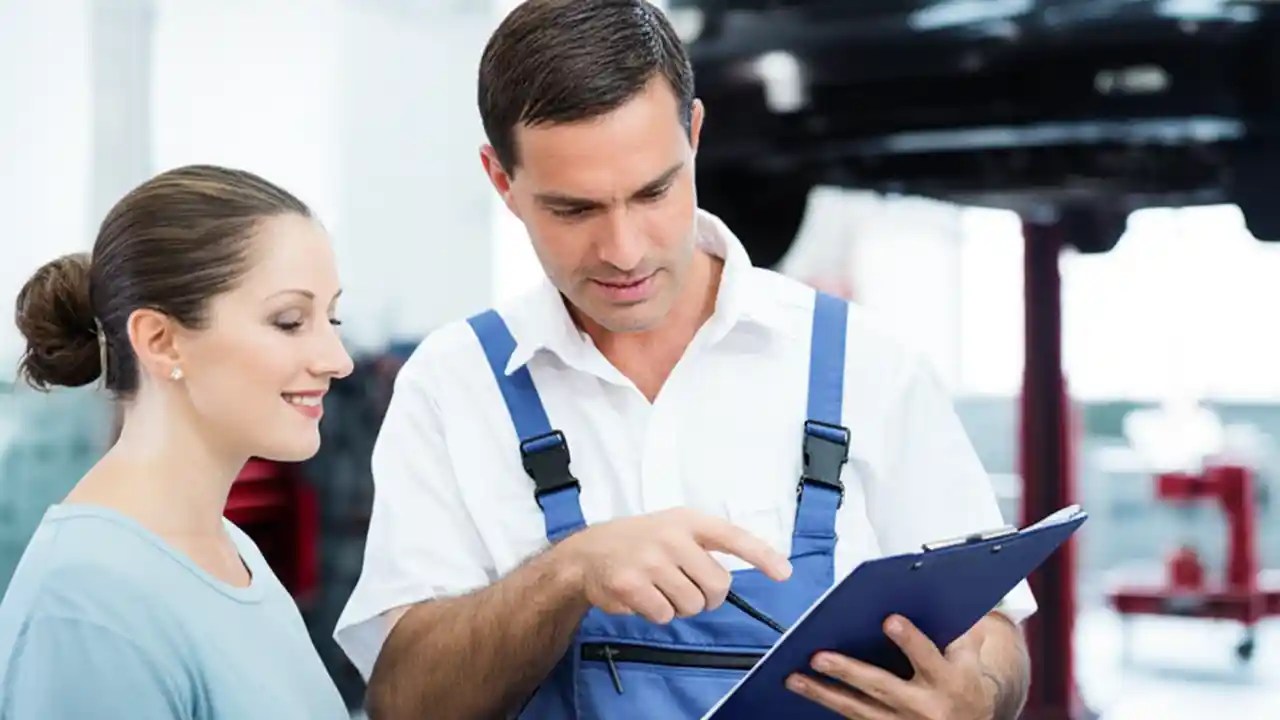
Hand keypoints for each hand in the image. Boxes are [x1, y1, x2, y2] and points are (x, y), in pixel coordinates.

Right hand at [556, 508, 792, 623]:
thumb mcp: (672, 528)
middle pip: (717, 585)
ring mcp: (651, 561)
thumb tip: (728, 581)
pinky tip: (643, 597)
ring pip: (692, 604)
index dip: (761, 555)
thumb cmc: (638, 542)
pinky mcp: (632, 585)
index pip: (733, 536)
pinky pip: (665, 615)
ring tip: (660, 590)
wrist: (586, 553)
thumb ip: (702, 547)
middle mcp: (672, 538)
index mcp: (688, 521)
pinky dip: (657, 613)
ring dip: (680, 607)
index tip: (784, 573)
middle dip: (708, 597)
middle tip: (689, 591)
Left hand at [786, 615, 995, 719]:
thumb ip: (957, 630)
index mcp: (947, 680)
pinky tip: (807, 692)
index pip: (927, 656)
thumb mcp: (969, 660)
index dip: (909, 639)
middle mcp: (924, 705)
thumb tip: (939, 594)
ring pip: (858, 709)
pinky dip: (829, 706)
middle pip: (882, 686)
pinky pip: (854, 719)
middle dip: (848, 671)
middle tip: (819, 656)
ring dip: (824, 693)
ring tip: (795, 678)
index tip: (890, 620)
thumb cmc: (964, 688)